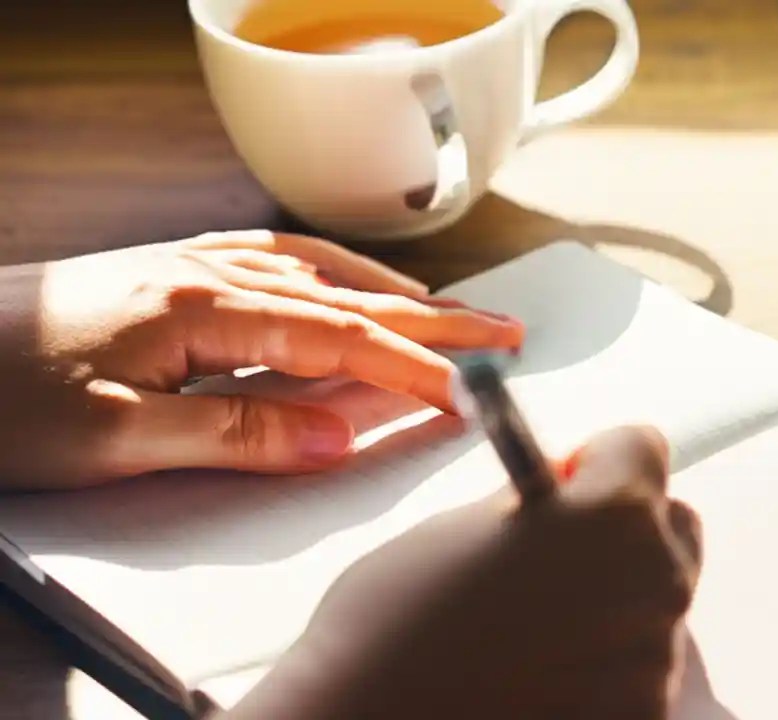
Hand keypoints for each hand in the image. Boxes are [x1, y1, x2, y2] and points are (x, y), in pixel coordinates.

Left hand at [0, 231, 522, 487]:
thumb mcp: (115, 438)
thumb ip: (236, 432)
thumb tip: (335, 436)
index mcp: (204, 309)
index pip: (341, 342)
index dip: (414, 371)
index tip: (470, 396)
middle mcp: (210, 273)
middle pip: (352, 296)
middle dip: (438, 319)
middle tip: (506, 332)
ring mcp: (191, 264)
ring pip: (323, 272)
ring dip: (396, 292)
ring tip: (452, 311)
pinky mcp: (171, 269)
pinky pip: (279, 259)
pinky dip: (335, 270)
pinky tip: (348, 279)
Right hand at [224, 427, 701, 719]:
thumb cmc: (397, 618)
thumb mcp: (463, 523)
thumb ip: (535, 499)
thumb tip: (568, 486)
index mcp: (613, 509)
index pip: (642, 446)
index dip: (596, 460)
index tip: (565, 482)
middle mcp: (655, 576)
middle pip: (670, 524)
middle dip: (623, 527)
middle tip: (555, 554)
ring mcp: (656, 655)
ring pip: (657, 599)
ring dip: (613, 599)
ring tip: (536, 627)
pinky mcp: (644, 713)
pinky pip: (640, 668)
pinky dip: (607, 667)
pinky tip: (544, 673)